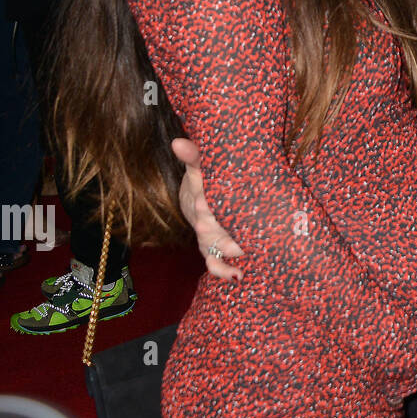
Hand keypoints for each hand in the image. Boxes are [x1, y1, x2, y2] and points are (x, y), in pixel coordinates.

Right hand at [173, 137, 242, 280]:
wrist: (198, 199)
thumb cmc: (206, 180)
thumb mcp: (201, 166)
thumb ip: (194, 156)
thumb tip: (177, 142)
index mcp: (200, 197)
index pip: (200, 199)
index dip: (202, 201)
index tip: (204, 203)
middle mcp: (203, 220)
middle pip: (209, 228)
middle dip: (219, 232)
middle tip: (236, 239)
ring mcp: (207, 238)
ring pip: (213, 248)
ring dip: (224, 254)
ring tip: (239, 258)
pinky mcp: (212, 251)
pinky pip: (215, 265)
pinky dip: (223, 272)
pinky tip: (237, 275)